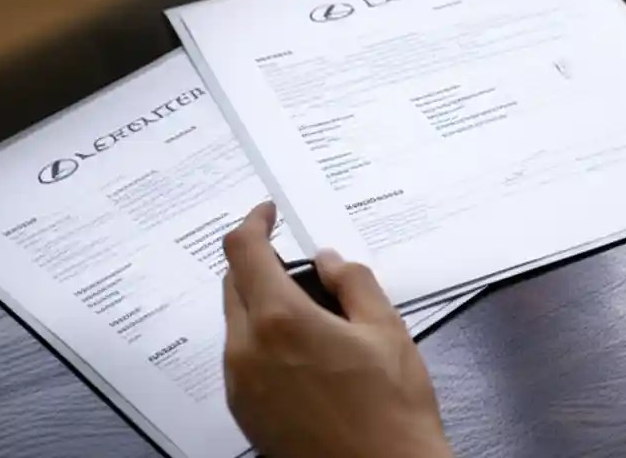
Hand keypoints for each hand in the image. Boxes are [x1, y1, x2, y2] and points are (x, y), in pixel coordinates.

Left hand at [222, 203, 451, 457]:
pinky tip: (303, 355)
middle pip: (233, 285)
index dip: (253, 222)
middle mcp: (246, 351)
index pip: (243, 251)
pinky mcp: (243, 413)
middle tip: (301, 268)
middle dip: (260, 265)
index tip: (268, 213)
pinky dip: (261, 341)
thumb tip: (327, 260)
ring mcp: (239, 386)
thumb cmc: (392, 410)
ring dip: (260, 305)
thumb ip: (353, 282)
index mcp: (280, 321)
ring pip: (236, 323)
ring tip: (312, 318)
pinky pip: (240, 359)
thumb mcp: (387, 331)